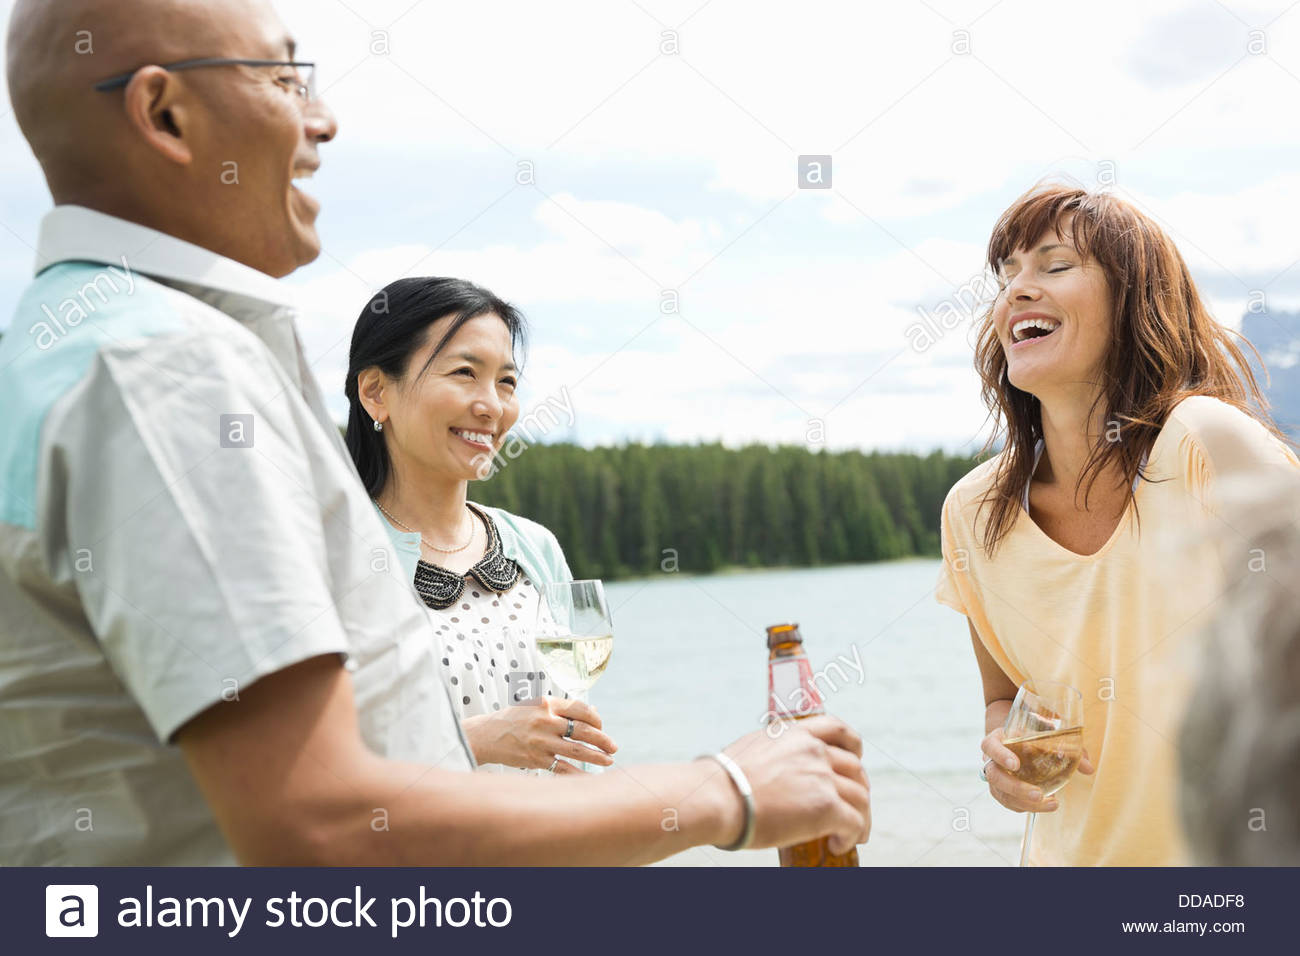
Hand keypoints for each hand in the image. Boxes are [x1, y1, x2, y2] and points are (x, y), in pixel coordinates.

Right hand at [462, 697, 617, 771]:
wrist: (486, 735)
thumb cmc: (515, 719)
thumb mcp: (536, 706)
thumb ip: (563, 709)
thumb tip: (594, 714)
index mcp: (546, 703)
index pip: (580, 709)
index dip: (596, 719)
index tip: (602, 726)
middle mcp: (545, 721)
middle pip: (583, 730)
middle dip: (602, 739)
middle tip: (614, 746)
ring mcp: (541, 741)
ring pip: (577, 750)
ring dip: (597, 756)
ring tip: (609, 760)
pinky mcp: (536, 759)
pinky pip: (562, 766)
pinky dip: (577, 772)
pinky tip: (588, 775)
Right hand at [716, 715, 870, 853]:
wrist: (719, 798)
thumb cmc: (722, 783)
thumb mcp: (750, 751)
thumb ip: (771, 756)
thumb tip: (771, 776)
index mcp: (793, 734)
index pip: (835, 728)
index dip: (852, 745)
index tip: (856, 757)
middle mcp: (813, 750)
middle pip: (854, 768)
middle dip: (859, 788)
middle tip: (853, 807)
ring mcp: (822, 777)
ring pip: (860, 797)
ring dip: (861, 817)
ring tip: (852, 835)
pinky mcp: (826, 806)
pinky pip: (854, 822)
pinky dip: (852, 835)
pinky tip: (838, 845)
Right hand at [981, 727, 1094, 812]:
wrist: (1018, 738)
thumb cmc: (1031, 734)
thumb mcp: (1045, 733)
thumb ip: (1067, 747)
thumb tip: (1088, 768)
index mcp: (997, 740)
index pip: (990, 746)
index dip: (1000, 755)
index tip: (1016, 764)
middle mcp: (991, 760)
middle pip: (995, 777)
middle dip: (1017, 788)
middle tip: (1039, 794)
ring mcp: (995, 778)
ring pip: (1002, 794)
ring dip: (1025, 802)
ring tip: (1052, 803)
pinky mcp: (1002, 791)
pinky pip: (1010, 803)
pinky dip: (1027, 807)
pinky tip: (1046, 804)